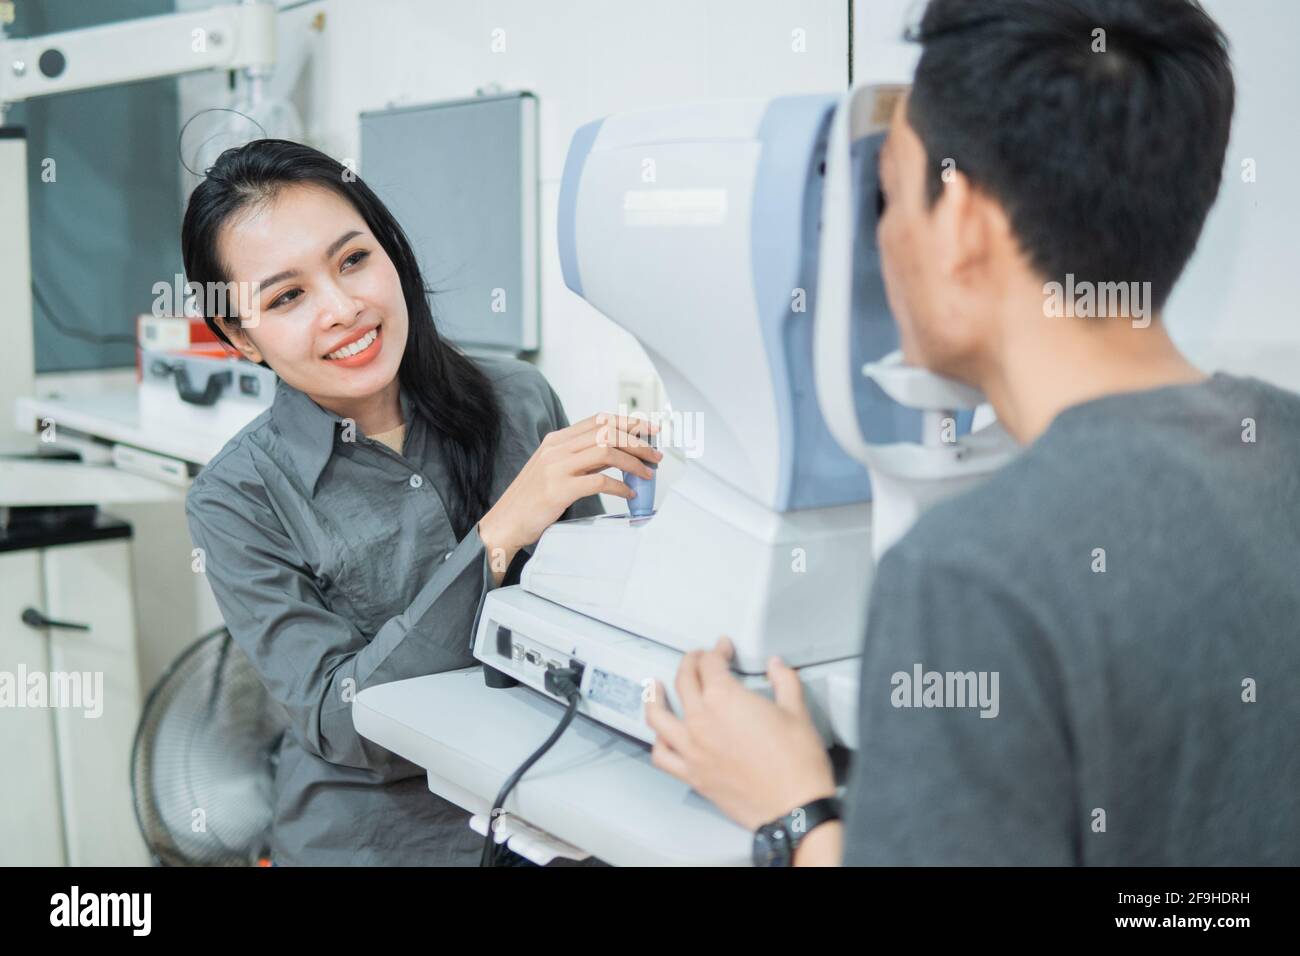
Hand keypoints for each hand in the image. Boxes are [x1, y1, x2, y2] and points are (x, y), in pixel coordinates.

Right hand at [478, 412, 660, 579]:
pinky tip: (628, 493)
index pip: (599, 420)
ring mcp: (557, 467)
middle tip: (655, 453)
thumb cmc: (531, 499)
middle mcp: (557, 448)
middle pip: (607, 432)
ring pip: (606, 451)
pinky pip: (599, 481)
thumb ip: (581, 458)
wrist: (505, 522)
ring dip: (633, 462)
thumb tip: (616, 453)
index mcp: (556, 440)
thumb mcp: (554, 468)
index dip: (628, 421)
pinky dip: (619, 486)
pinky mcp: (559, 489)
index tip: (649, 427)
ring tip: (647, 473)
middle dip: (637, 441)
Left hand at [645, 637, 835, 831]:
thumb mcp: (797, 712)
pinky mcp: (693, 775)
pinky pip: (662, 755)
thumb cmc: (797, 766)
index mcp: (725, 699)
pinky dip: (657, 741)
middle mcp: (702, 721)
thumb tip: (777, 667)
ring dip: (655, 697)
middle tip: (697, 659)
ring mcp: (693, 749)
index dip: (717, 650)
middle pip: (684, 681)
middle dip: (690, 663)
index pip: (711, 663)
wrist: (795, 808)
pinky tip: (660, 734)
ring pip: (659, 715)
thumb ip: (784, 681)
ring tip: (654, 687)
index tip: (722, 649)